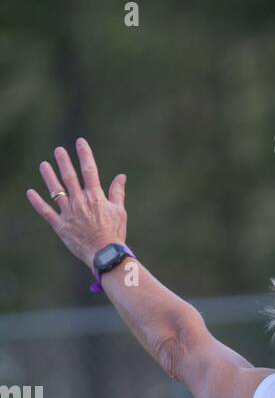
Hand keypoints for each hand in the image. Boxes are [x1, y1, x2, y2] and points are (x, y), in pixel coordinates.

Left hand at [26, 138, 127, 267]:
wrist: (105, 255)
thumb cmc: (115, 234)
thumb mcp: (120, 211)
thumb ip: (118, 192)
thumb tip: (121, 176)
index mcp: (95, 197)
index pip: (89, 170)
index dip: (84, 154)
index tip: (80, 142)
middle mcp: (80, 201)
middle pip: (69, 176)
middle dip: (63, 161)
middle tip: (58, 150)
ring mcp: (69, 213)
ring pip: (56, 190)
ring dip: (49, 176)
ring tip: (43, 165)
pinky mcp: (61, 226)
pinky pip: (46, 212)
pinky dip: (37, 202)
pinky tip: (30, 192)